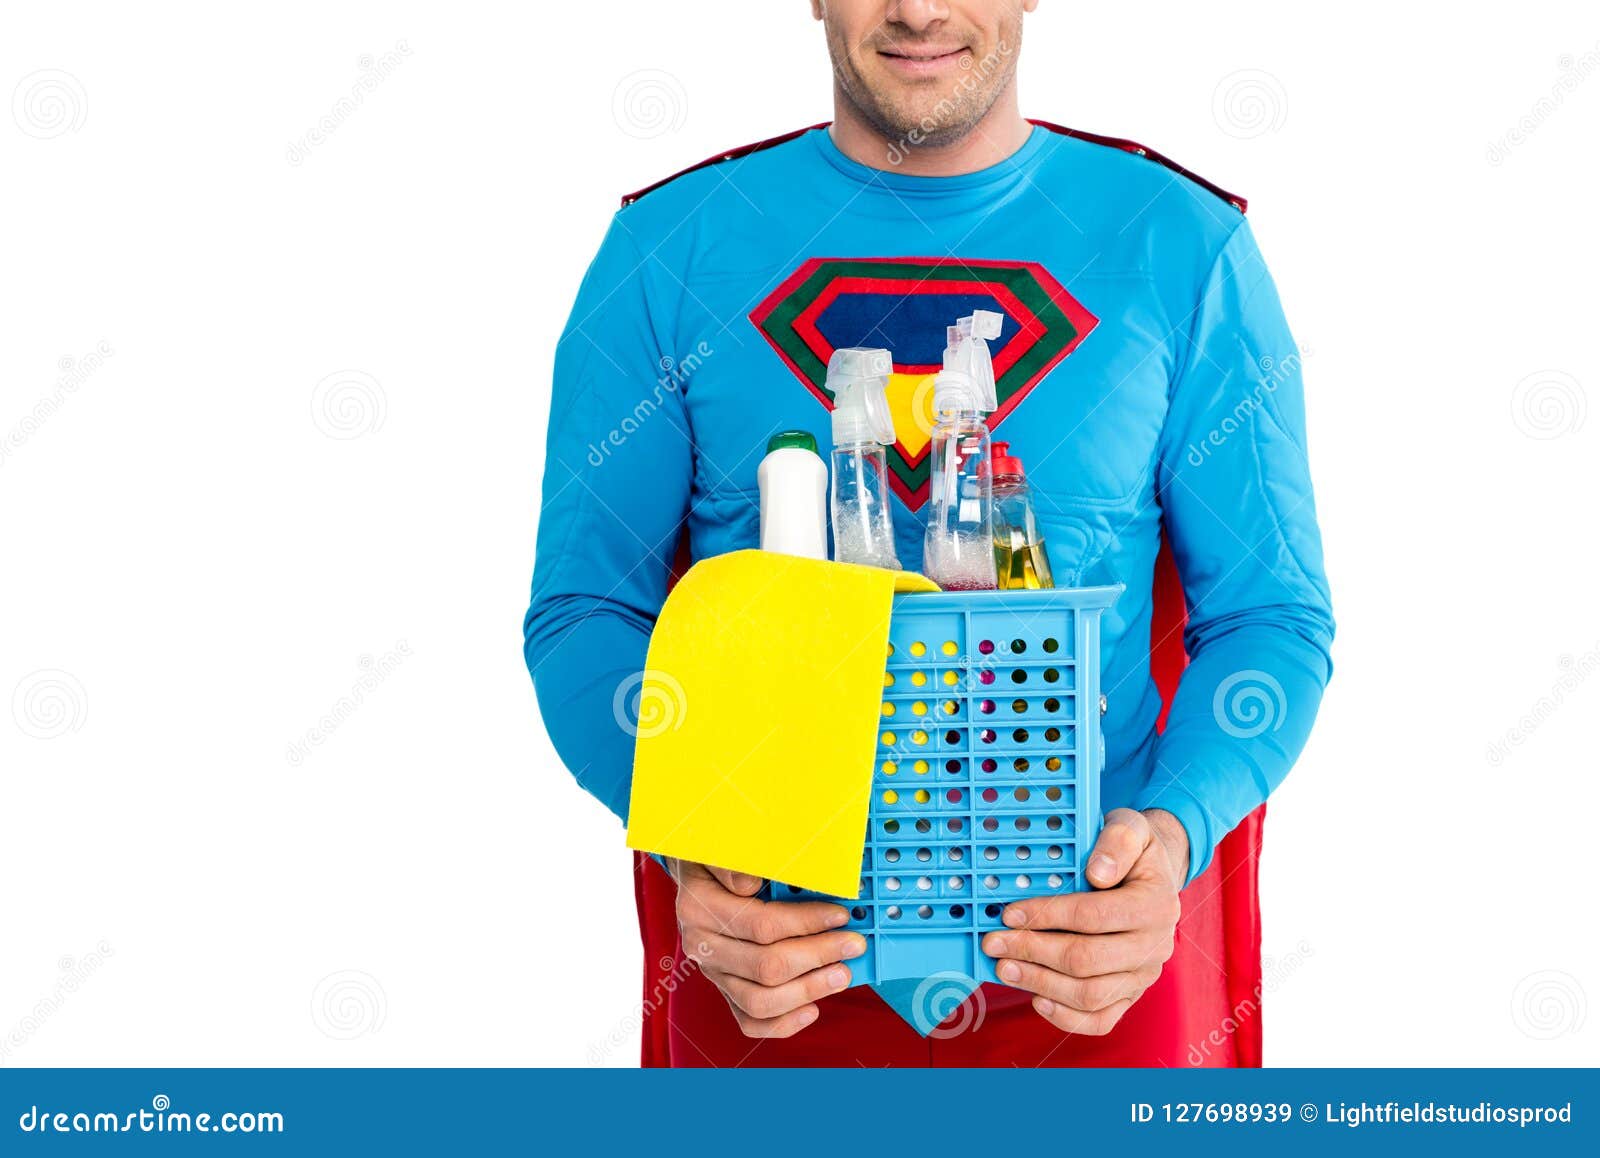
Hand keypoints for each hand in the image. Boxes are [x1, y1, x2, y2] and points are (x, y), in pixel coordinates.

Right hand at [668, 859, 864, 1038]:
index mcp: (700, 909)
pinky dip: (783, 1024)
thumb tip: (749, 883)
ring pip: (760, 1001)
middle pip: (766, 966)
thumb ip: (732, 863)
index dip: (806, 923)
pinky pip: (750, 1021)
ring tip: (841, 975)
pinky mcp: (724, 989)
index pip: (761, 925)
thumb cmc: (716, 857)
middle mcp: (702, 946)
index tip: (840, 914)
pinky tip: (812, 1010)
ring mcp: (713, 972)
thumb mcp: (719, 846)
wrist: (696, 873)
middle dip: (818, 956)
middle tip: (853, 944)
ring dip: (808, 991)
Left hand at [980, 808, 1188, 1035]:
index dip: (1047, 916)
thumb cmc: (1134, 850)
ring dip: (1040, 983)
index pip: (1093, 916)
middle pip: (1087, 960)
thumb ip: (1118, 842)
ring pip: (1090, 995)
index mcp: (1156, 904)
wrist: (1154, 875)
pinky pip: (1101, 1019)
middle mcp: (1155, 946)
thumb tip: (1097, 873)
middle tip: (994, 942)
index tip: (1009, 913)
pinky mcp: (1131, 994)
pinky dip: (1066, 1017)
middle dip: (1033, 951)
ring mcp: (1144, 976)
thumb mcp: (1132, 828)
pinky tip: (1036, 999)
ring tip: (1004, 968)